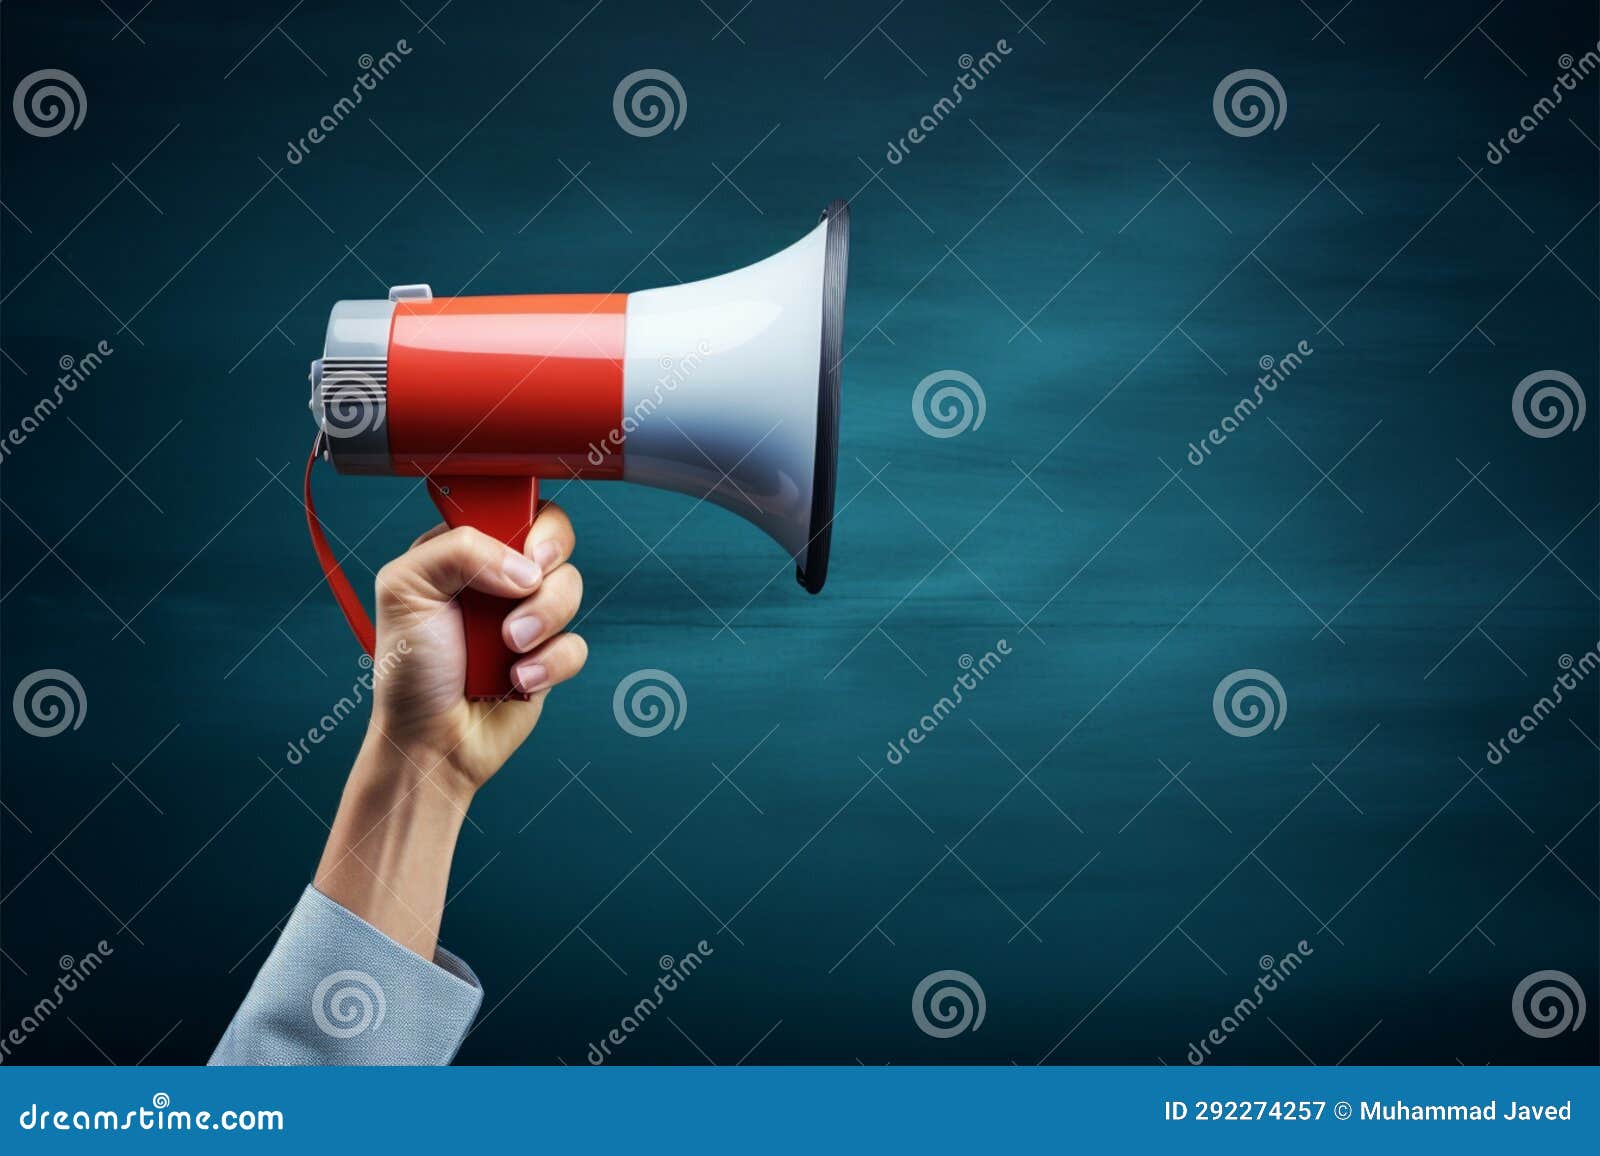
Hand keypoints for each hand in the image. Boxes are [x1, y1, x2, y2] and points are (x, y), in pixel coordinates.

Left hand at [314, 503, 586, 956]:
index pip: (510, 504)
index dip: (527, 516)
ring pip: (571, 589)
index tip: (525, 545)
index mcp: (461, 550)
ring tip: (510, 647)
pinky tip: (520, 680)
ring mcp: (526, 615)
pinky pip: (577, 644)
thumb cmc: (409, 670)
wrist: (431, 744)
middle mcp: (497, 577)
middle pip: (555, 539)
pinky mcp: (548, 655)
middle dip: (548, 565)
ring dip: (545, 618)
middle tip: (525, 587)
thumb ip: (458, 551)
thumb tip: (524, 567)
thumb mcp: (405, 590)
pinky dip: (552, 662)